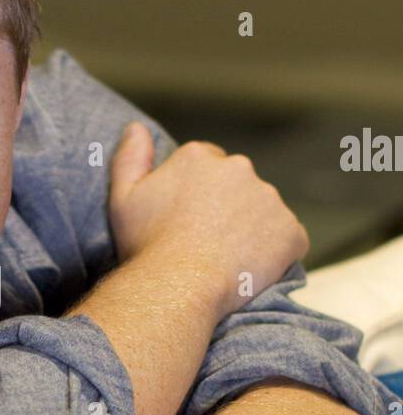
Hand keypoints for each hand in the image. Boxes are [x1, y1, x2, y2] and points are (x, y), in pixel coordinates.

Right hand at [109, 123, 308, 318]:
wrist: (179, 287)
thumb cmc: (147, 246)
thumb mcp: (123, 198)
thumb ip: (130, 157)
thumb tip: (136, 127)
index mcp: (200, 157)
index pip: (208, 164)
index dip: (198, 192)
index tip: (188, 218)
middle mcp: (239, 168)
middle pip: (238, 184)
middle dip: (228, 206)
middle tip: (207, 241)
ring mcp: (269, 199)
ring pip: (263, 211)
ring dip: (252, 228)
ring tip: (227, 259)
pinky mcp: (291, 231)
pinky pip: (287, 240)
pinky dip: (275, 253)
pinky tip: (250, 270)